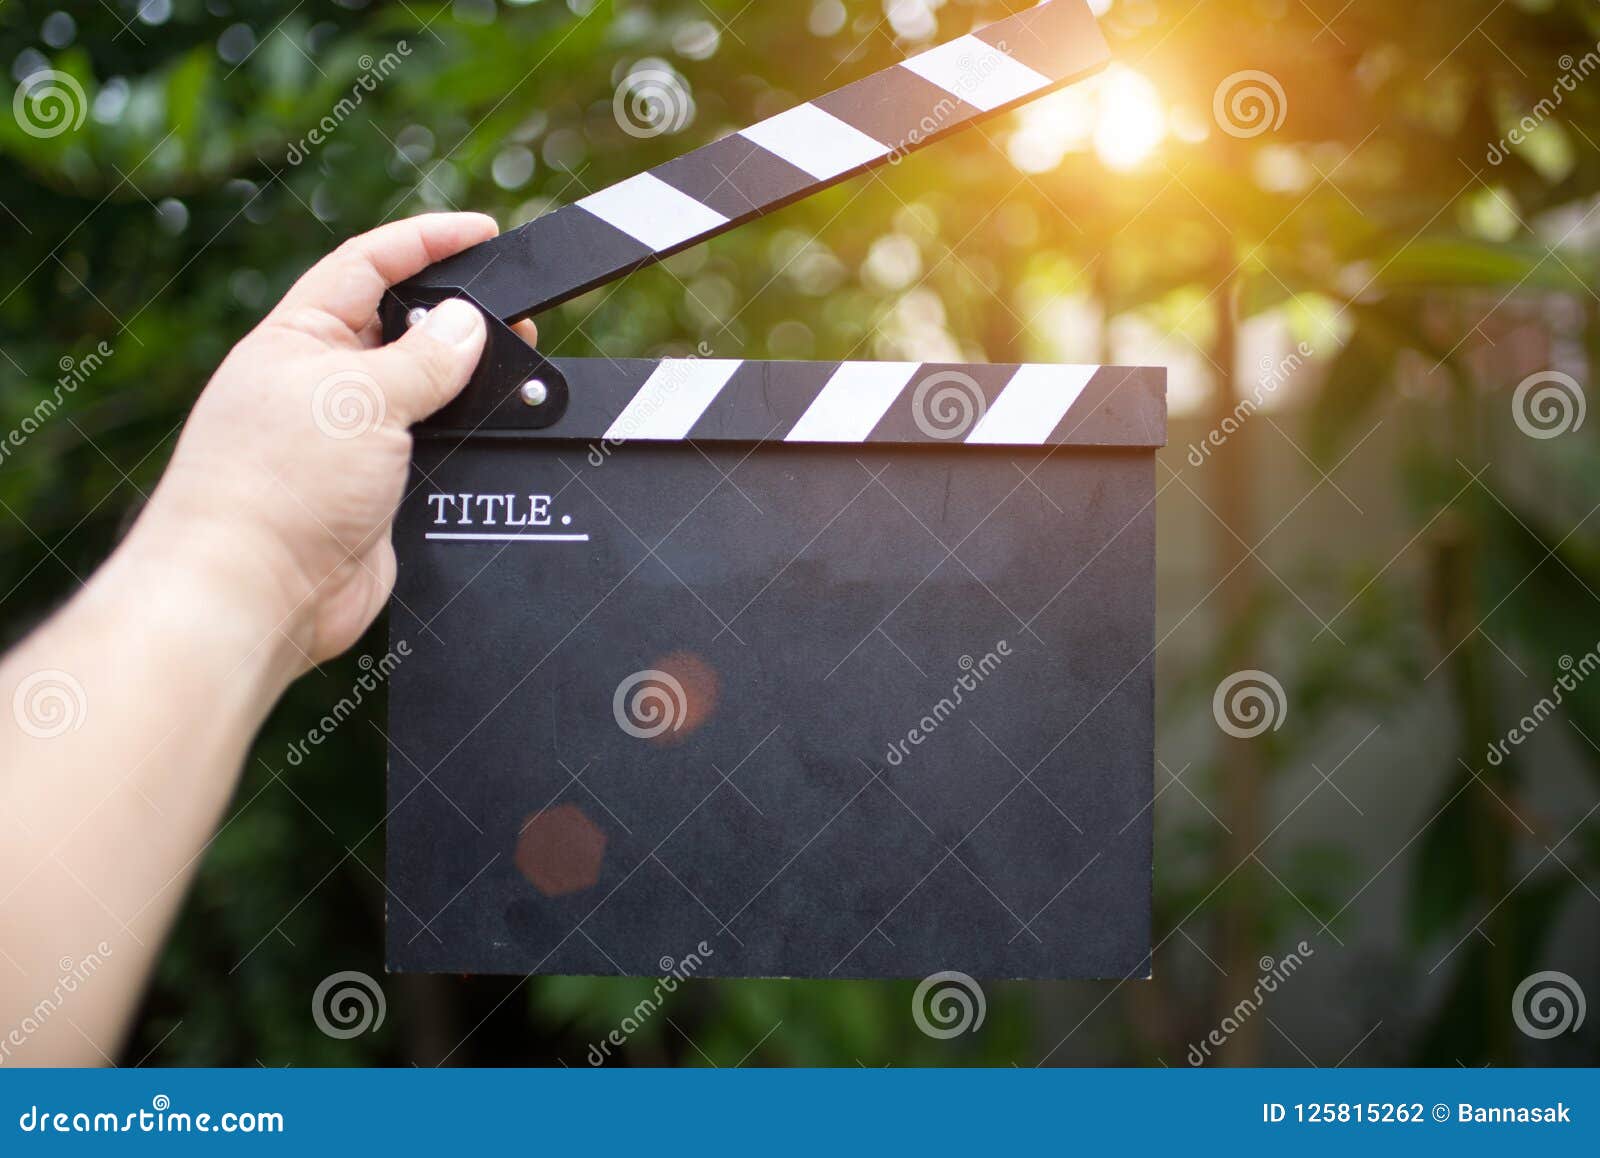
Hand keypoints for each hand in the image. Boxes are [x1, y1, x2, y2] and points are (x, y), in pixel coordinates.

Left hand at [134, 212, 534, 672]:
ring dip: (467, 383)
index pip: (367, 265)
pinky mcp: (377, 496)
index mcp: (297, 339)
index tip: (484, 233)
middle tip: (516, 317)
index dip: (426, 241)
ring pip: (424, 393)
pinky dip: (466, 440)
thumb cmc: (276, 486)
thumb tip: (469, 323)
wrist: (256, 594)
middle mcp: (320, 385)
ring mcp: (349, 442)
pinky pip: (433, 452)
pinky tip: (496, 433)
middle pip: (402, 328)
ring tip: (517, 372)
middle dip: (458, 317)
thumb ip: (424, 359)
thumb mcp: (359, 399)